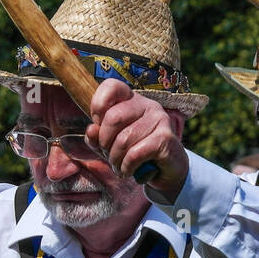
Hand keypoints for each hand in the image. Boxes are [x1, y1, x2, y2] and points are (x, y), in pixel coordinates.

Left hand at [85, 78, 188, 196]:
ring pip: (124, 139)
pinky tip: (129, 170)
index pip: (111, 86)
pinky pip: (135, 153)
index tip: (98, 126)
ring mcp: (159, 119)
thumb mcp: (109, 145)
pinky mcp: (166, 138)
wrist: (166, 171)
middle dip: (105, 143)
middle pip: (113, 117)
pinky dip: (126, 166)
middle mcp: (147, 105)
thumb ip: (96, 137)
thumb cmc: (133, 153)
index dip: (98, 106)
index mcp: (131, 100)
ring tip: (119, 166)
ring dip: (116, 159)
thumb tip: (92, 130)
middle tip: (109, 155)